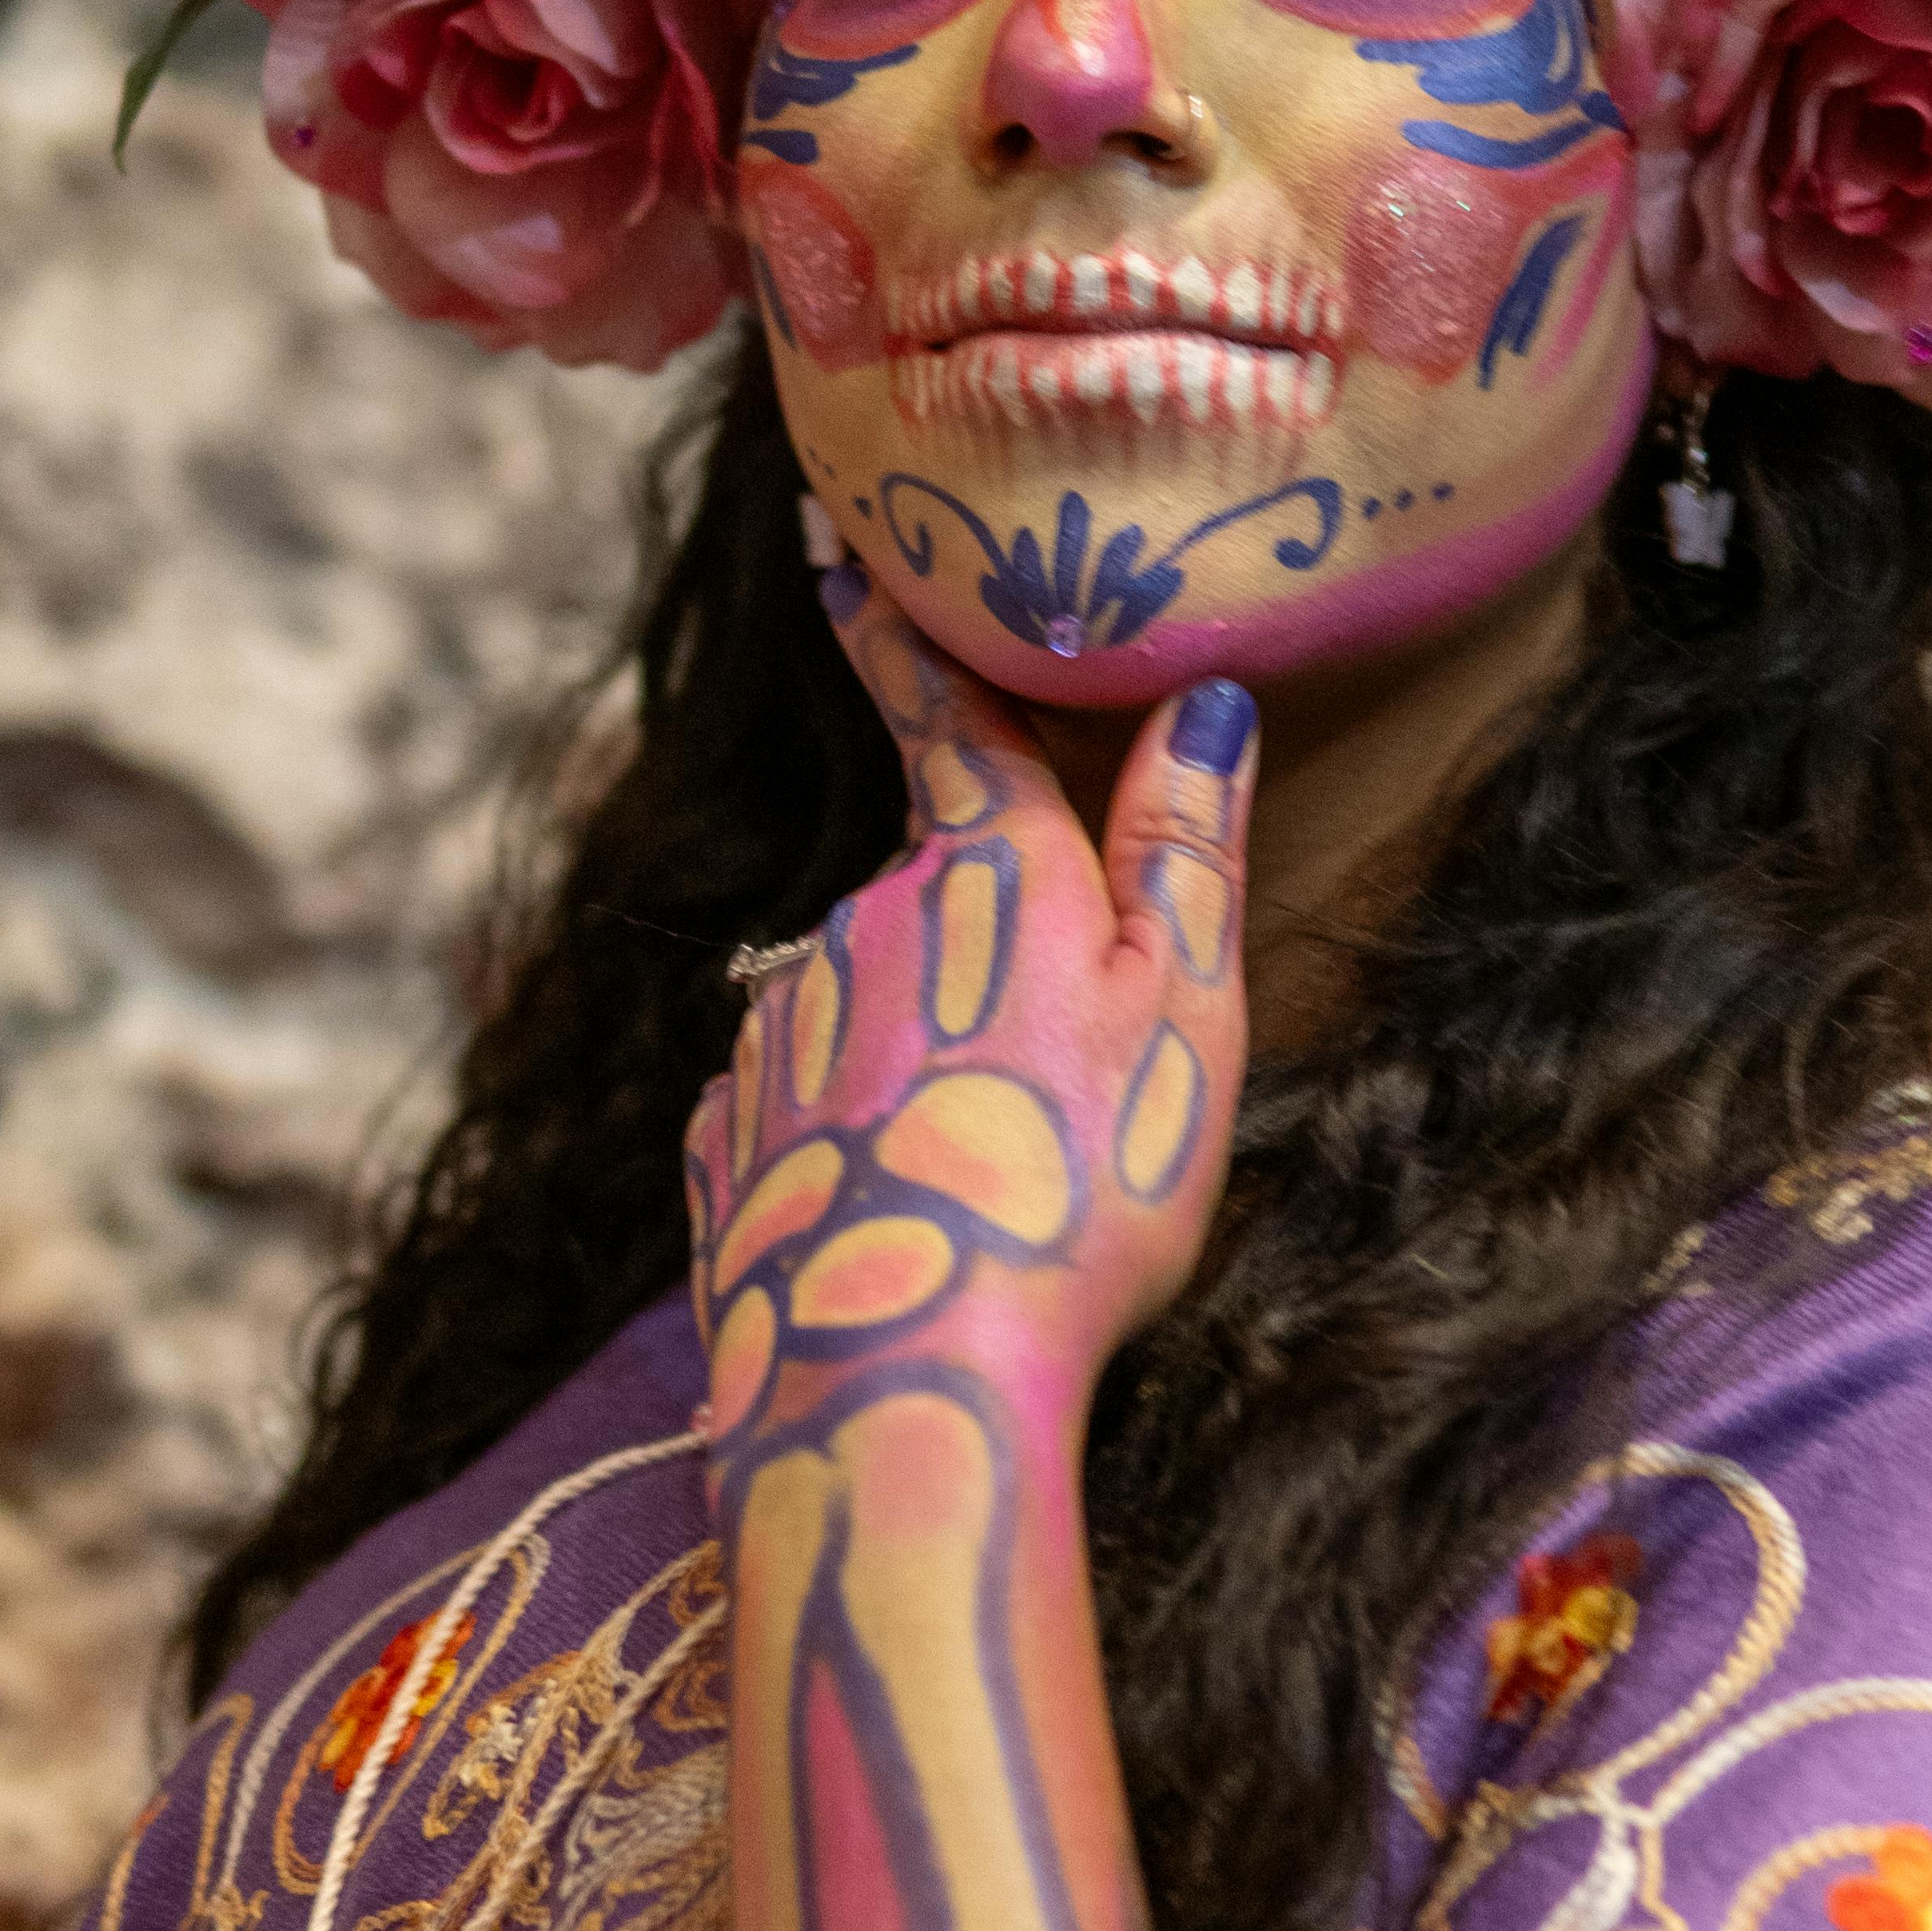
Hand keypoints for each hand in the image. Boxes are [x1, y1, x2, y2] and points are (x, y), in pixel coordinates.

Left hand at [684, 570, 1256, 1465]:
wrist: (904, 1376)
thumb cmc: (1081, 1190)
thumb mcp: (1184, 1011)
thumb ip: (1184, 854)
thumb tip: (1203, 704)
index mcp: (984, 878)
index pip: (943, 718)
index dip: (893, 633)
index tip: (832, 554)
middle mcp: (858, 926)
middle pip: (931, 899)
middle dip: (985, 960)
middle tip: (1062, 1094)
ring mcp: (776, 1034)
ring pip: (865, 1012)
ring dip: (925, 1070)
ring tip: (1001, 1197)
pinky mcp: (728, 1143)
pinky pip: (803, 1115)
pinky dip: (856, 1151)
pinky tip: (909, 1232)